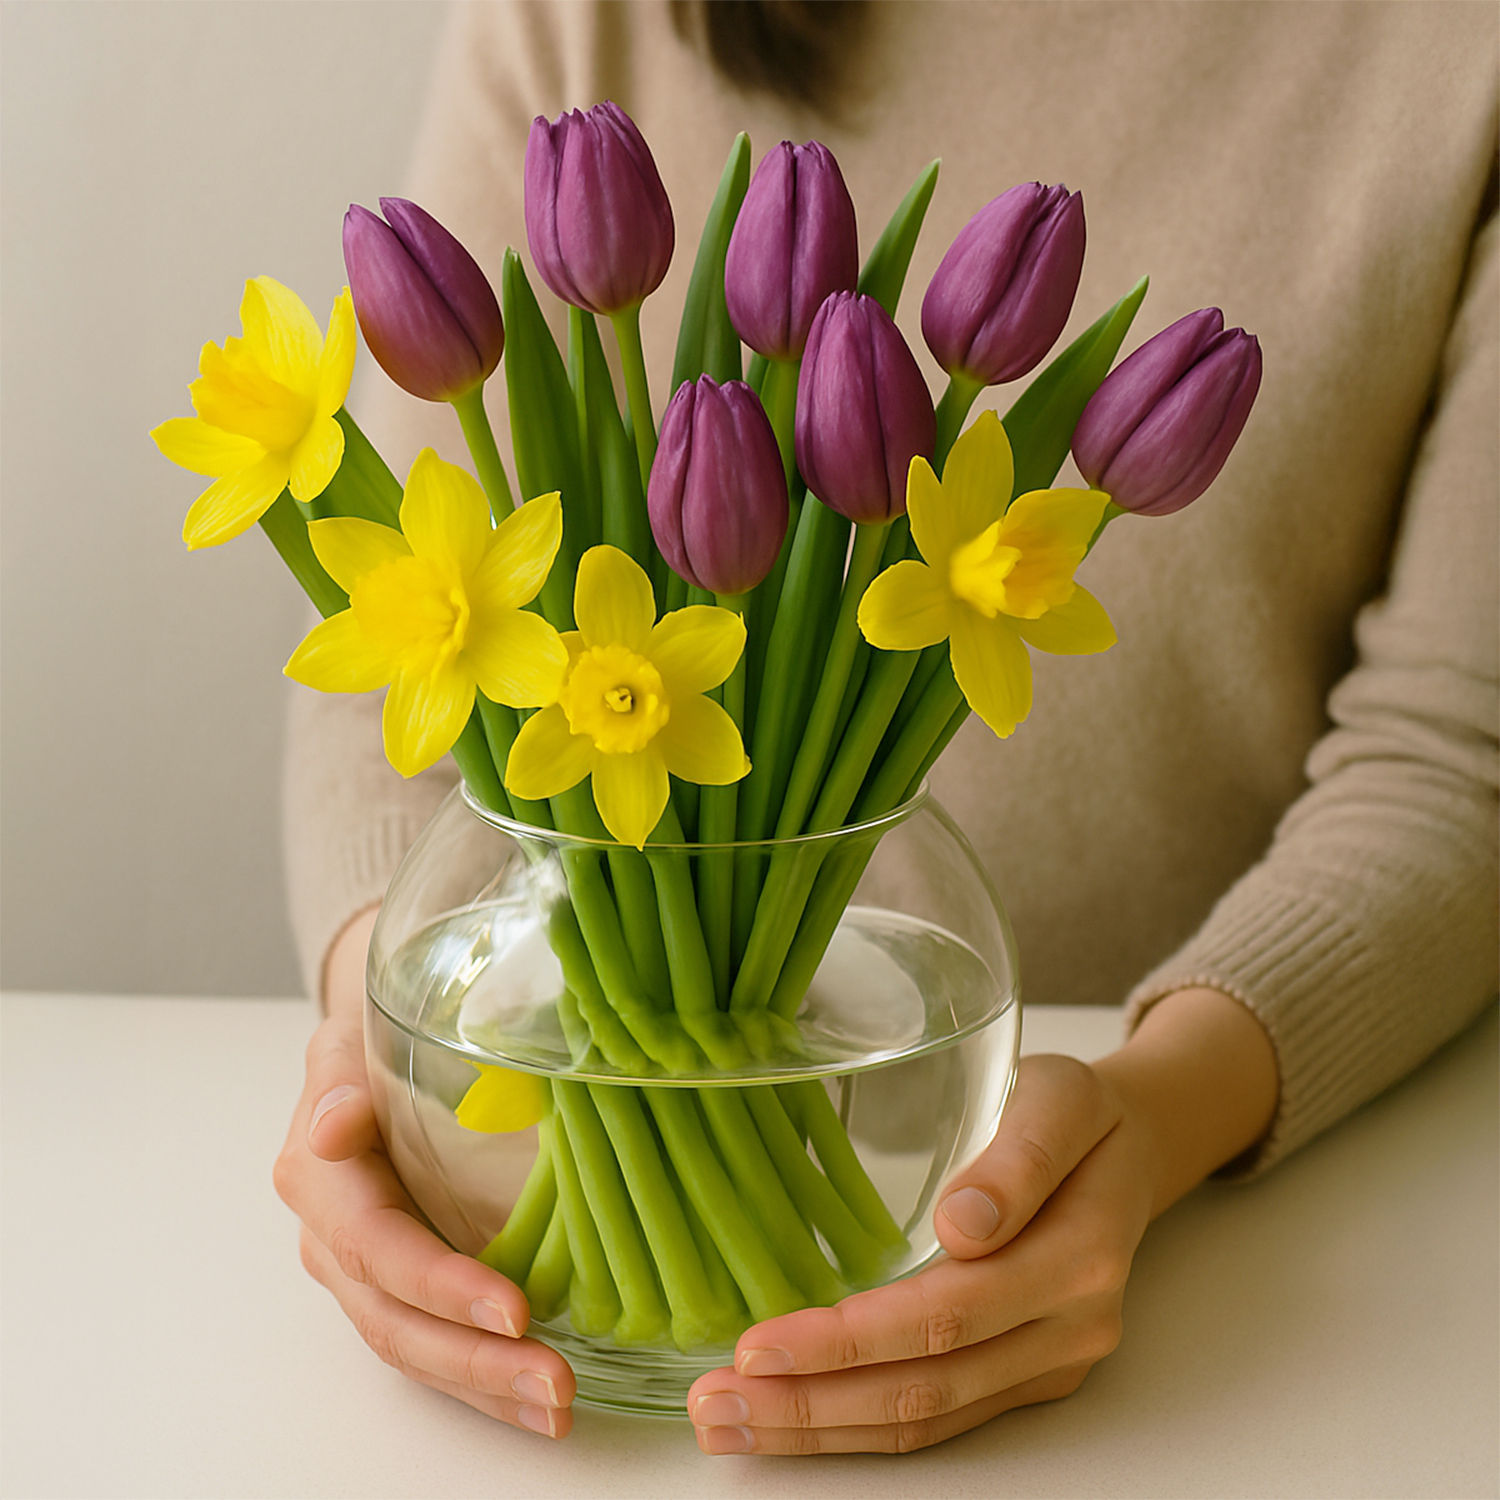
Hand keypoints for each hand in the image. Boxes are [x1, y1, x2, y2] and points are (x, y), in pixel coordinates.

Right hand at [273, 907, 574, 1437]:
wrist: (371, 1046)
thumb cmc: (373, 1031)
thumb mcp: (354, 1034)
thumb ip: (342, 1075)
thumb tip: (334, 1127)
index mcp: (319, 1179)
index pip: (377, 1248)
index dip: (440, 1285)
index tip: (514, 1311)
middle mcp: (332, 1239)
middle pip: (396, 1320)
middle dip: (475, 1362)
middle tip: (556, 1386)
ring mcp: (363, 1273)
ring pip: (416, 1349)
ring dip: (488, 1386)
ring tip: (560, 1405)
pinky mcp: (399, 1286)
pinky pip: (435, 1346)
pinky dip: (485, 1380)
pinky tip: (539, 1400)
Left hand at [687, 987, 1276, 1454]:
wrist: (1129, 1148)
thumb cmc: (1079, 1111)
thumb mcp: (1061, 1095)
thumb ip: (1020, 1155)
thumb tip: (964, 1224)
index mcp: (1078, 1254)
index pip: (948, 1314)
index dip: (849, 1340)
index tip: (759, 1344)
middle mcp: (1069, 1327)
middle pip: (927, 1387)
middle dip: (812, 1404)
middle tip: (715, 1405)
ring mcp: (1048, 1362)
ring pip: (927, 1419)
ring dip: (822, 1430)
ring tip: (730, 1425)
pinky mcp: (1025, 1377)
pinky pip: (940, 1418)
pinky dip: (859, 1427)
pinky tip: (795, 1420)